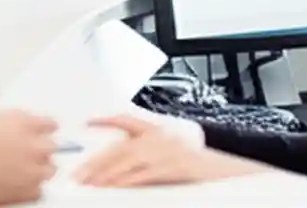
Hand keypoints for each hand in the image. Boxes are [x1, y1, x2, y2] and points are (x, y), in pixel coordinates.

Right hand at [0, 108, 57, 206]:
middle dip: (39, 148)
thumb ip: (4, 119)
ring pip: (49, 169)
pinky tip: (13, 183)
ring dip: (37, 167)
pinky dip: (29, 187)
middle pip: (51, 146)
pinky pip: (39, 189)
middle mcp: (32, 144)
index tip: (37, 132)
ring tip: (19, 169)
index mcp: (22, 121)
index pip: (50, 124)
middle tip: (23, 151)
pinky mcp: (26, 192)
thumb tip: (9, 123)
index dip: (40, 129)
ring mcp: (32, 169)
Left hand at [73, 114, 258, 186]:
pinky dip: (126, 180)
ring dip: (106, 174)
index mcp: (158, 129)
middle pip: (120, 148)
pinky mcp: (174, 166)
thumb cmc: (198, 164)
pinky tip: (113, 186)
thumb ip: (146, 150)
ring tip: (89, 184)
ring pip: (127, 161)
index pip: (127, 119)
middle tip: (78, 175)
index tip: (87, 122)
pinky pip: (143, 174)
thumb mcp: (172, 149)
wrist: (228, 172)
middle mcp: (160, 136)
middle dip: (96, 162)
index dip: (106, 119)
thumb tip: (116, 165)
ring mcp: (167, 151)